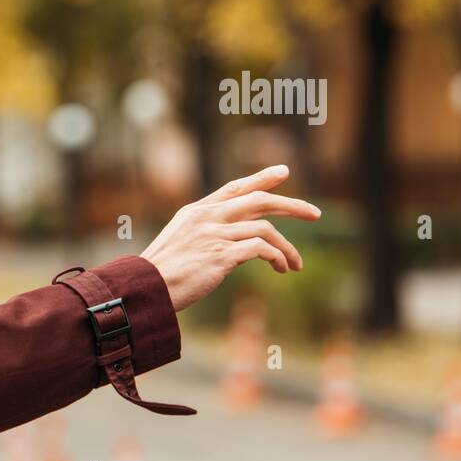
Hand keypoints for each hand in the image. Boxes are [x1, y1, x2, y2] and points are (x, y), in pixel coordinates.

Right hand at [140, 165, 319, 312]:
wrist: (145, 288)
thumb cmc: (159, 273)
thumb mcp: (180, 243)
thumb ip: (206, 234)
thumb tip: (237, 242)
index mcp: (196, 212)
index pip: (235, 188)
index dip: (261, 178)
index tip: (283, 172)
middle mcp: (207, 217)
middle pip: (259, 200)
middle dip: (292, 205)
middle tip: (315, 213)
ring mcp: (215, 234)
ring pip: (265, 228)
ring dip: (287, 247)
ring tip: (294, 264)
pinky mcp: (222, 255)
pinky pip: (262, 249)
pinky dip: (277, 257)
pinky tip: (281, 268)